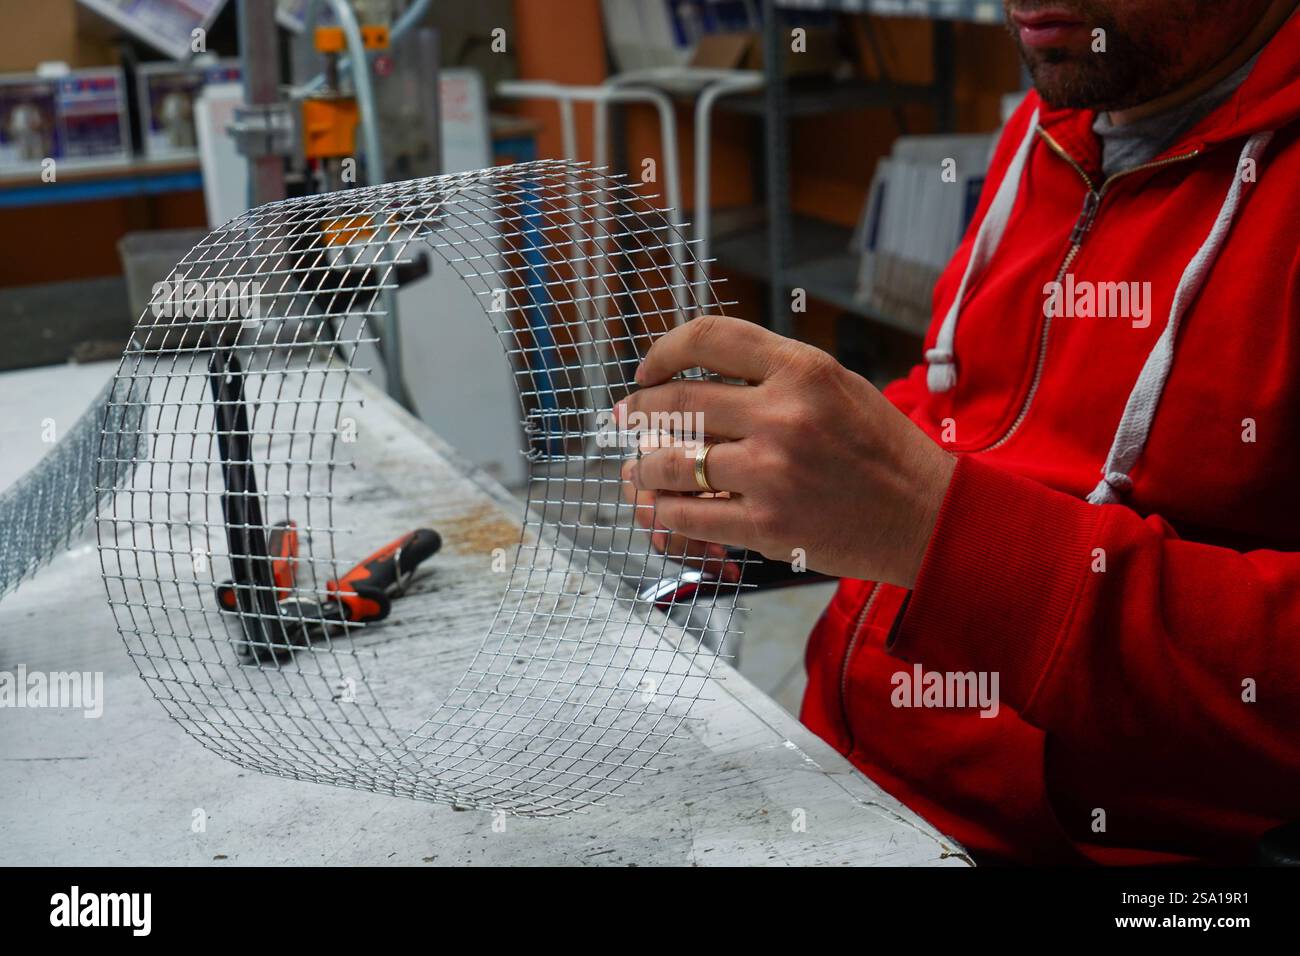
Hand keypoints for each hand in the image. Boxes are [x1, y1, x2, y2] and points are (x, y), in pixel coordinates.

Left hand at [615, 316, 954, 587]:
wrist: (927, 518)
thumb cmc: (883, 452)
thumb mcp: (838, 388)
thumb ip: (774, 377)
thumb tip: (697, 381)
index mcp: (802, 368)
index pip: (709, 337)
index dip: (664, 350)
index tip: (648, 369)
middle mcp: (783, 413)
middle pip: (678, 402)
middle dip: (639, 411)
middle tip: (625, 419)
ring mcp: (771, 471)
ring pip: (673, 463)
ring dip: (643, 467)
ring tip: (636, 469)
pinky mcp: (766, 523)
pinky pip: (688, 515)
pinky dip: (662, 512)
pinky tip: (656, 508)